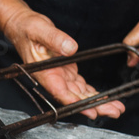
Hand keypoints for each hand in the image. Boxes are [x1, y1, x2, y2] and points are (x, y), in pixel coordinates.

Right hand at [3, 8, 124, 119]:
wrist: (23, 26)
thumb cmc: (27, 28)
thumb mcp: (40, 30)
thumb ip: (55, 39)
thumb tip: (71, 48)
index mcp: (44, 73)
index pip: (60, 92)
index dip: (75, 102)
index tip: (90, 109)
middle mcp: (52, 79)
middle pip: (74, 98)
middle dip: (94, 106)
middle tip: (114, 111)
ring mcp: (60, 76)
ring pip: (80, 94)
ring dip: (97, 102)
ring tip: (116, 108)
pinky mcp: (66, 72)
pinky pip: (80, 86)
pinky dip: (92, 92)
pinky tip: (106, 97)